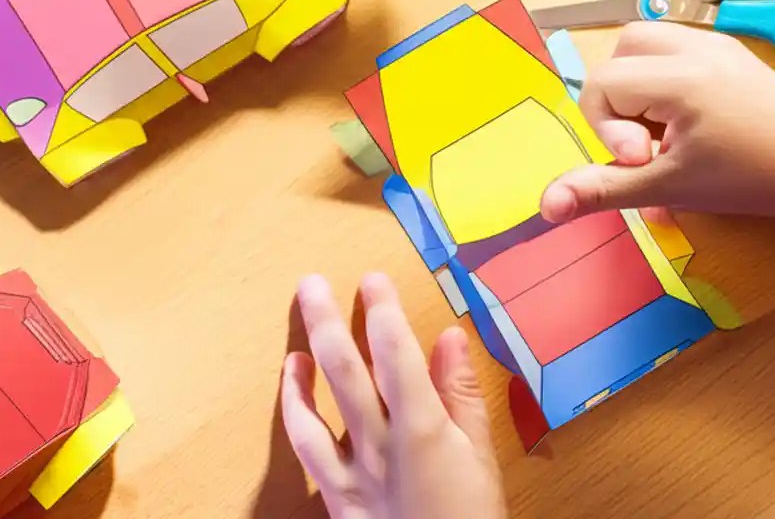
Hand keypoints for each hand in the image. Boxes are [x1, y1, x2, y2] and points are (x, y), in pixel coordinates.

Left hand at [281, 274, 506, 518]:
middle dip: (327, 321)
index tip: (372, 279)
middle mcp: (379, 445)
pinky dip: (294, 410)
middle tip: (310, 284)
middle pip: (346, 370)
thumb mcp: (481, 457)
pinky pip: (305, 447)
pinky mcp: (335, 494)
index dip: (382, 312)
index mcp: (422, 430)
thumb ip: (462, 395)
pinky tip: (292, 386)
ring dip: (304, 362)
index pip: (396, 355)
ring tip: (296, 331)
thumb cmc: (471, 518)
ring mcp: (351, 471)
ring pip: (317, 406)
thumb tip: (448, 338)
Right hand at [541, 22, 774, 233]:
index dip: (605, 127)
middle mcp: (697, 47)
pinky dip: (662, 76)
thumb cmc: (748, 180)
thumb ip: (601, 190)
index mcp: (682, 79)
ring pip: (645, 41)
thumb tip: (546, 205)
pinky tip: (681, 116)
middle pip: (621, 49)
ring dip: (637, 83)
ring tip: (659, 125)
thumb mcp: (667, 188)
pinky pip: (673, 46)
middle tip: (643, 138)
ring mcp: (716, 43)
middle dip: (617, 97)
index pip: (602, 83)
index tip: (639, 159)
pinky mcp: (727, 50)